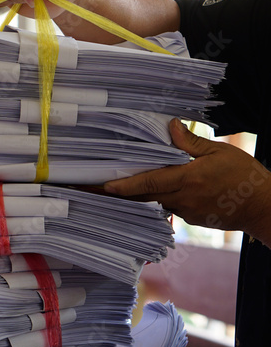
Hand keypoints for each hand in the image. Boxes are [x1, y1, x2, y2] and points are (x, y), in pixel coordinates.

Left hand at [103, 120, 270, 241]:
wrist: (262, 207)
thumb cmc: (245, 176)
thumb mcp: (221, 152)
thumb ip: (192, 143)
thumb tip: (170, 126)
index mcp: (189, 179)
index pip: (150, 181)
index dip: (126, 184)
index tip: (106, 186)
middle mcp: (183, 198)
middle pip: (143, 195)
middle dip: (117, 193)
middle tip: (92, 189)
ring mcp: (185, 211)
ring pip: (154, 201)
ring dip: (138, 194)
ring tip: (114, 186)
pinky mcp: (189, 219)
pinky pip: (168, 207)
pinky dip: (159, 198)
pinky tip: (155, 190)